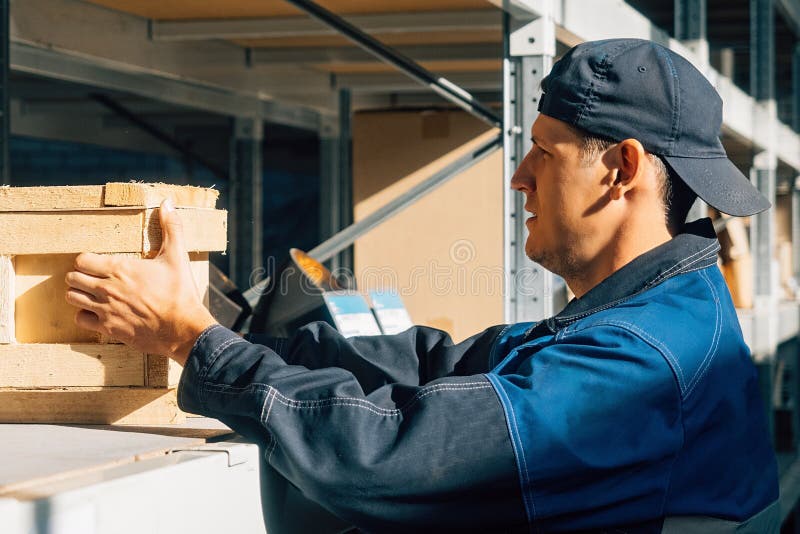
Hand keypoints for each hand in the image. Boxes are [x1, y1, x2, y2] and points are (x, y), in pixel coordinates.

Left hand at [65, 198, 217, 364]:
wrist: (183, 329)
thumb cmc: (179, 293)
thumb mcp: (177, 257)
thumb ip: (172, 229)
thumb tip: (168, 203)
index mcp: (120, 269)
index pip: (82, 260)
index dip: (86, 260)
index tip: (96, 262)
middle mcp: (107, 289)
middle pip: (72, 278)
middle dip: (79, 276)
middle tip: (92, 277)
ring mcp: (105, 310)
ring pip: (72, 298)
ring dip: (79, 294)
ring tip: (91, 293)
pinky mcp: (109, 329)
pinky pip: (81, 320)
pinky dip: (86, 316)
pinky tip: (99, 313)